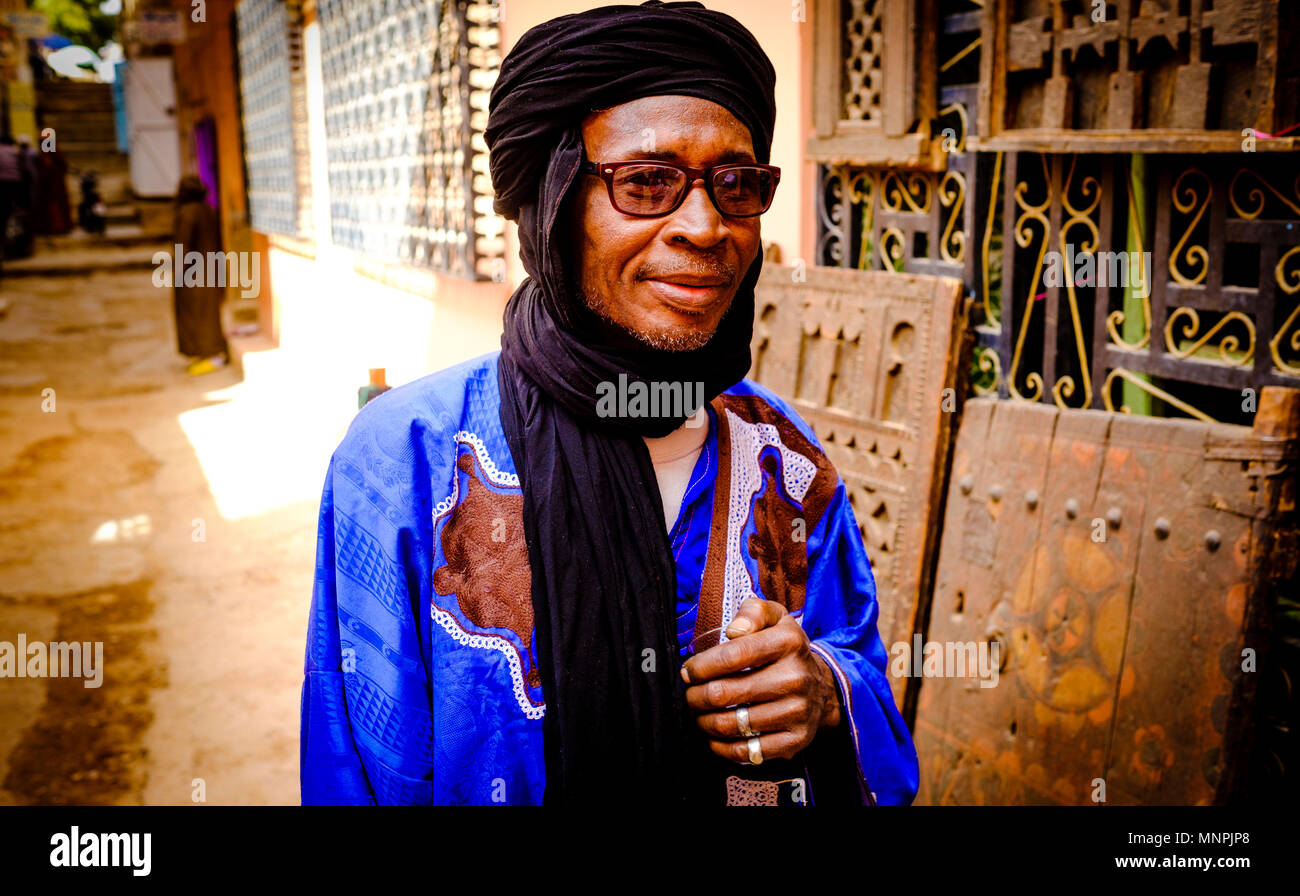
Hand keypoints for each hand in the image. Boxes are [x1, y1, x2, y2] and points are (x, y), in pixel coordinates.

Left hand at [681, 597, 841, 763]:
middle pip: (725, 693)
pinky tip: (714, 736)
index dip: (701, 666)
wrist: (822, 686)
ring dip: (704, 721)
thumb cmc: (784, 648)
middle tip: (690, 695)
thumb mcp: (775, 617)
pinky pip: (748, 751)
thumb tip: (734, 631)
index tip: (688, 672)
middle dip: (696, 696)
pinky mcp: (796, 739)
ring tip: (699, 713)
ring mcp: (797, 711)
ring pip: (732, 724)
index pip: (732, 655)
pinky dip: (722, 746)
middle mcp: (795, 677)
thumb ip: (752, 612)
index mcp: (788, 642)